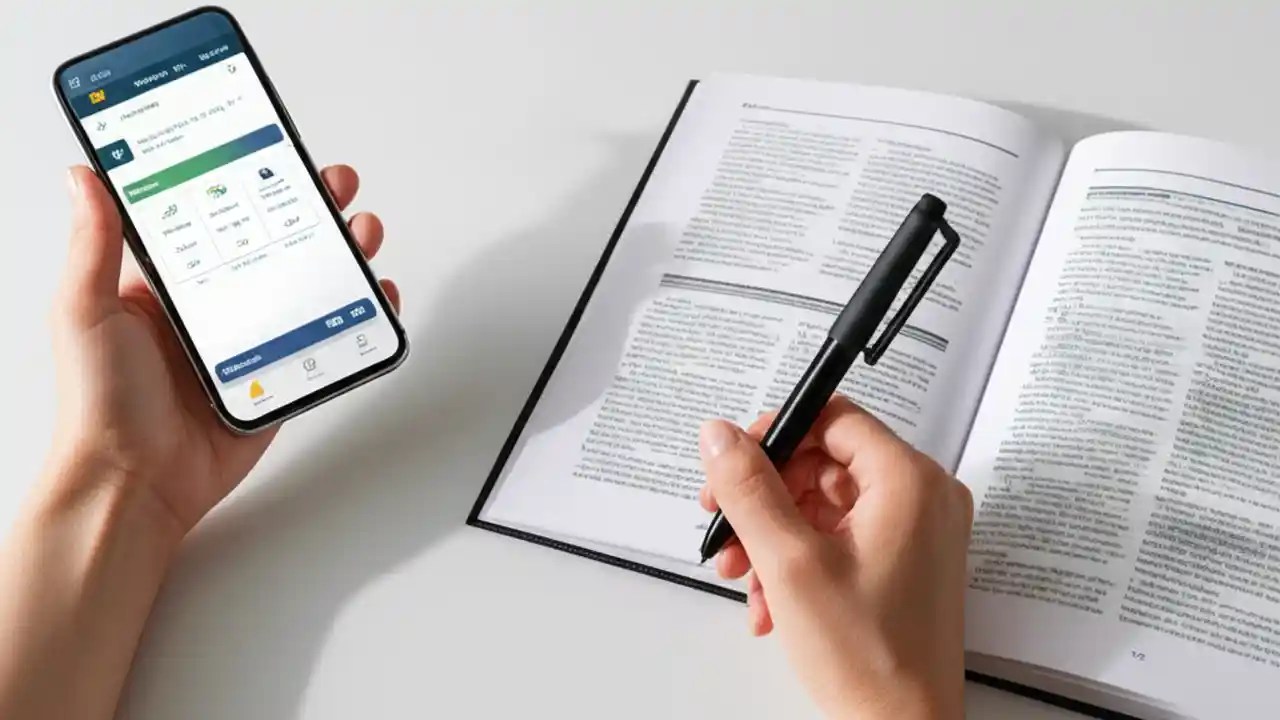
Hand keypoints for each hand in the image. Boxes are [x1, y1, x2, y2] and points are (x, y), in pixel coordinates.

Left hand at [43, 165, 399, 539]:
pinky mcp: (278, 376)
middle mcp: (213, 307)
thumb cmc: (100, 404)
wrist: (136, 483)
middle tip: (334, 185)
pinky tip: (374, 295)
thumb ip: (94, 244)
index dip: (250, 183)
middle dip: (310, 208)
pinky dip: (358, 315)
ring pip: (308, 284)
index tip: (276, 153)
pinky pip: (327, 338)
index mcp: (168, 284)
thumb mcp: (85, 310)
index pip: (218, 216)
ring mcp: (250, 341)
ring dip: (342, 253)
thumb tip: (85, 176)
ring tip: (362, 232)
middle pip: (274, 242)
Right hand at [698, 396, 972, 719]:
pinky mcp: (905, 562)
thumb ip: (749, 489)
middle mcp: (924, 497)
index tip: (733, 463)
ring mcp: (918, 532)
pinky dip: (798, 559)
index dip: (775, 435)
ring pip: (825, 504)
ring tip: (741, 576)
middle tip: (723, 526)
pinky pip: (840, 537)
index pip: (833, 418)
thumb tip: (720, 436)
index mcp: (910, 482)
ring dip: (773, 535)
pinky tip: (769, 600)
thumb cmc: (870, 658)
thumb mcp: (789, 562)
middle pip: (824, 463)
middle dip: (764, 497)